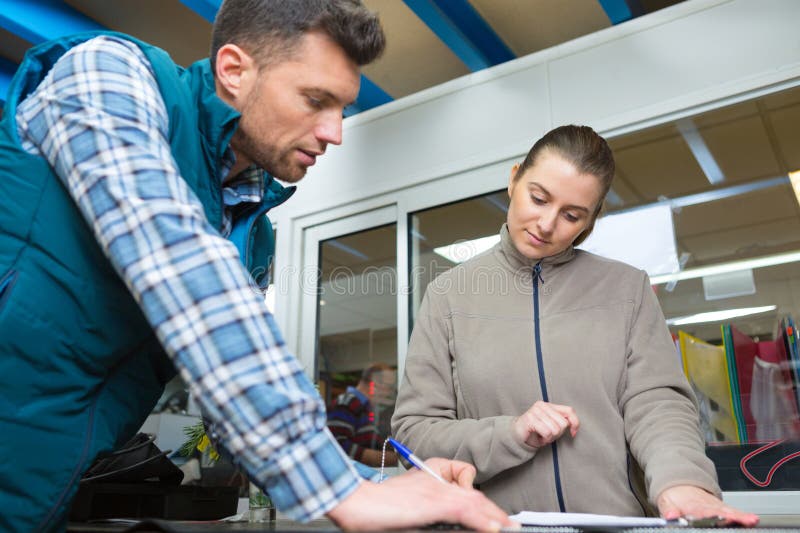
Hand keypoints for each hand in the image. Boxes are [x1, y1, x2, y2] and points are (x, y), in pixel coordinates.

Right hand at [326, 458, 516, 530]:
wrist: (356, 501)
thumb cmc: (374, 506)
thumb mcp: (405, 505)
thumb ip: (425, 510)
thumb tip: (437, 521)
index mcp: (430, 479)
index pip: (465, 488)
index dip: (483, 504)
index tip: (495, 518)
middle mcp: (436, 483)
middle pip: (474, 495)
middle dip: (494, 513)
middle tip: (511, 526)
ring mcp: (434, 492)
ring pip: (473, 502)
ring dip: (494, 517)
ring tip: (510, 529)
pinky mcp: (431, 503)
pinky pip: (463, 510)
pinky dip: (480, 519)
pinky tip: (493, 528)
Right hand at [512, 401, 578, 447]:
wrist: (516, 436)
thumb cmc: (536, 432)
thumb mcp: (552, 426)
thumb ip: (562, 423)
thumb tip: (574, 428)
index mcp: (549, 405)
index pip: (569, 411)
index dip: (575, 423)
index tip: (573, 433)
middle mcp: (542, 405)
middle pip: (563, 423)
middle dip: (557, 434)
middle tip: (548, 434)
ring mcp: (535, 411)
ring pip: (555, 429)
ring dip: (550, 438)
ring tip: (542, 435)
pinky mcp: (530, 419)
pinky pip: (547, 432)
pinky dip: (544, 439)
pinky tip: (539, 437)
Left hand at [656, 485, 758, 526]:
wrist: (681, 486)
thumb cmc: (674, 497)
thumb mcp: (666, 502)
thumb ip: (669, 509)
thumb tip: (670, 516)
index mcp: (691, 505)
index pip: (700, 511)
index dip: (706, 516)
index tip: (712, 518)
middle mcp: (706, 505)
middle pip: (718, 511)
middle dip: (728, 516)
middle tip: (737, 519)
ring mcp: (716, 507)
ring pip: (729, 511)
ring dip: (739, 516)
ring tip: (750, 520)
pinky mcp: (723, 509)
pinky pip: (734, 512)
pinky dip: (743, 516)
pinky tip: (752, 520)